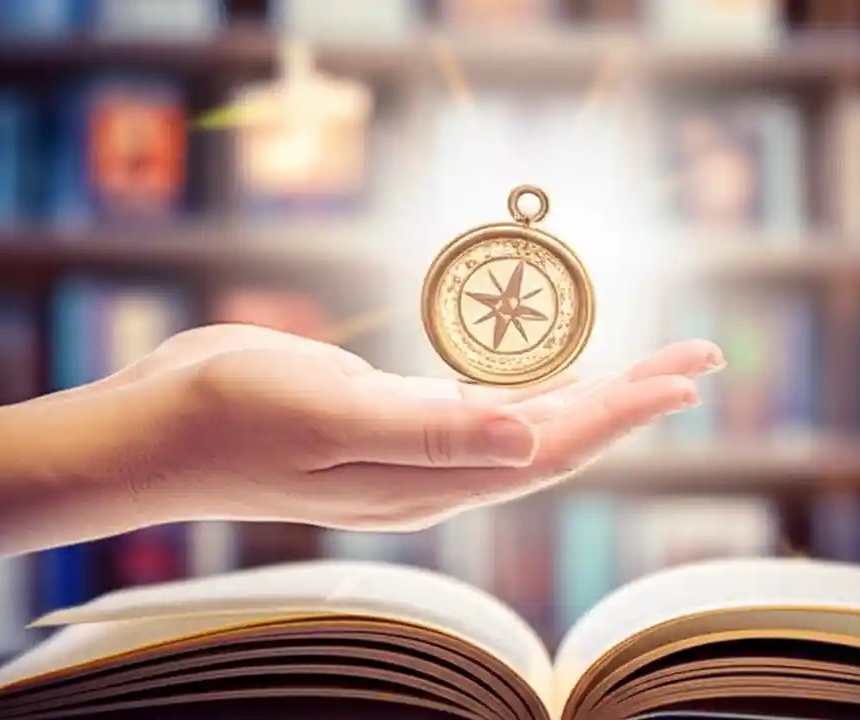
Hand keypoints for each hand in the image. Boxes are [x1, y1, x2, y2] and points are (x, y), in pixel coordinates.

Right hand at [71, 324, 724, 530]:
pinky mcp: (389, 425)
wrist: (161, 427)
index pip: (552, 448)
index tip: (684, 378)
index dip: (622, 413)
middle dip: (630, 399)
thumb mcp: (330, 410)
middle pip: (558, 437)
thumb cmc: (233, 413)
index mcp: (430, 478)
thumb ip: (431, 428)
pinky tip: (553, 376)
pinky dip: (529, 390)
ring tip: (650, 366)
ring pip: (527, 423)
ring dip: (592, 394)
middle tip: (697, 360)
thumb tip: (530, 439)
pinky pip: (482, 410)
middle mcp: (435, 474)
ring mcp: (412, 453)